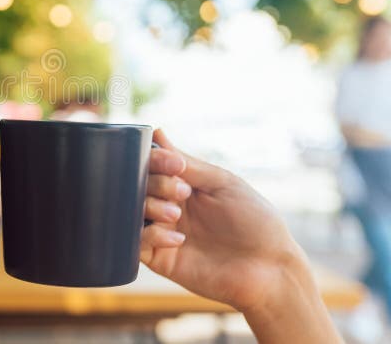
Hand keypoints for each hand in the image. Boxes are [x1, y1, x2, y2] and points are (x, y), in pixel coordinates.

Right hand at [140, 129, 304, 309]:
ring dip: (150, 207)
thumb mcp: (223, 183)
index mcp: (183, 185)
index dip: (154, 160)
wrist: (270, 269)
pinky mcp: (160, 259)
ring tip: (176, 214)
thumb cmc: (254, 222)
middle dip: (155, 183)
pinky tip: (178, 239)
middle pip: (137, 185)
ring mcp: (163, 232)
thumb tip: (156, 134)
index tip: (173, 164)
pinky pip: (137, 243)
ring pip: (131, 212)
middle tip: (182, 192)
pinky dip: (151, 235)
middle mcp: (168, 205)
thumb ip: (187, 164)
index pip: (151, 165)